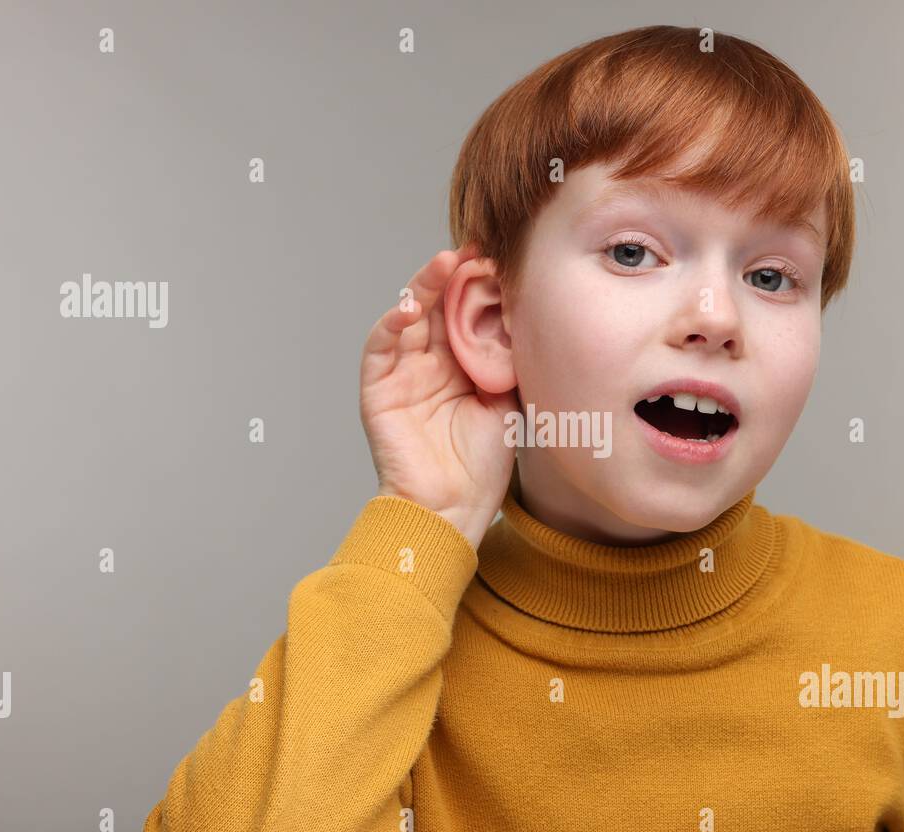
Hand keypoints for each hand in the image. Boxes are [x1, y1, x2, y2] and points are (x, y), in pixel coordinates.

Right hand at [359, 244, 518, 549]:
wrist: (453, 509)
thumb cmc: (482, 465)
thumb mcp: (507, 400)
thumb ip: (508, 359)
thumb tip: (525, 311)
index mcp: (459, 365)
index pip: (464, 313)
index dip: (477, 285)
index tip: (498, 257)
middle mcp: (429, 364)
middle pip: (437, 308)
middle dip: (453, 277)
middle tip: (474, 250)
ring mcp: (401, 375)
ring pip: (409, 318)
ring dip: (424, 288)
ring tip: (445, 265)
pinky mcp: (378, 391)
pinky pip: (380, 348)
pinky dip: (391, 324)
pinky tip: (410, 307)